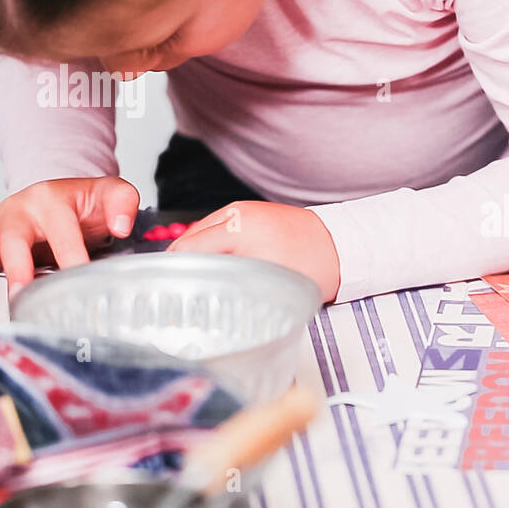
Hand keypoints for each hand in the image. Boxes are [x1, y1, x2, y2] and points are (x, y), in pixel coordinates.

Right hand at [0, 177, 139, 298]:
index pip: (61, 229)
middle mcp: (19, 210)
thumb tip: (121, 225)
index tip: (78, 279)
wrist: (66, 197)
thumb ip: (123, 204)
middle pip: (12, 235)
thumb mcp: (112, 195)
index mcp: (51, 200)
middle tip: (24, 292)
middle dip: (17, 265)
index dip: (70, 255)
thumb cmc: (85, 203)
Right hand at [167, 201, 340, 301]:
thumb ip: (232, 285)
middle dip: (180, 265)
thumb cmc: (314, 268)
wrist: (342, 246)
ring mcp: (242, 209)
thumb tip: (202, 298)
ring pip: (201, 233)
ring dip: (195, 255)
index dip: (172, 273)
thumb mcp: (270, 284)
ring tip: (193, 282)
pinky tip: (214, 267)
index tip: (165, 293)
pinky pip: (217, 229)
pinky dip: (210, 247)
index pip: (187, 248)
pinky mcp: (250, 212)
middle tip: (175, 292)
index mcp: (238, 227)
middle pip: (189, 239)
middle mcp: (236, 212)